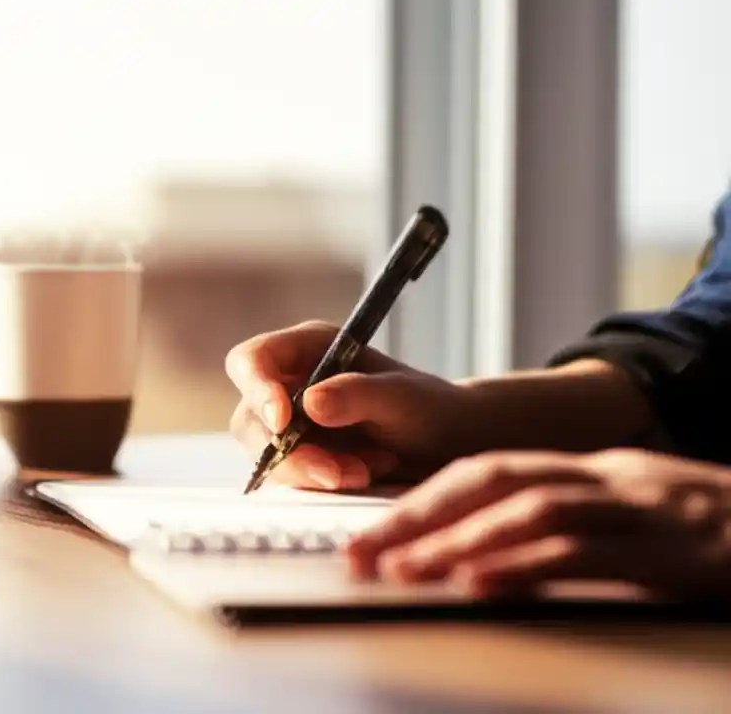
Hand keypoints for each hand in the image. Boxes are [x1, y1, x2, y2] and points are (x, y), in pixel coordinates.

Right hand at [225, 321, 474, 489]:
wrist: (448, 444)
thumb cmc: (430, 408)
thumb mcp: (402, 398)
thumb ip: (358, 395)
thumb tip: (309, 403)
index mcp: (306, 349)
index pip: (252, 361)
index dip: (256, 389)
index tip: (282, 423)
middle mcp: (290, 383)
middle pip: (251, 418)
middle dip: (291, 451)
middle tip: (337, 472)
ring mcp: (291, 423)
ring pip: (267, 454)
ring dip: (311, 471)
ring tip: (366, 471)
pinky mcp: (298, 456)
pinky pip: (289, 476)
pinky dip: (323, 482)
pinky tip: (364, 474)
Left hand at [346, 449, 730, 598]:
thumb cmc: (718, 538)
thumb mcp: (634, 525)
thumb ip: (566, 531)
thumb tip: (486, 561)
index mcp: (591, 473)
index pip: (486, 474)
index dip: (421, 504)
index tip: (369, 540)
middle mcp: (607, 478)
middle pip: (490, 481)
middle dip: (417, 517)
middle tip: (360, 555)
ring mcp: (642, 507)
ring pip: (531, 510)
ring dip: (459, 541)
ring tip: (405, 571)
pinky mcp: (674, 547)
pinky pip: (589, 550)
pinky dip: (528, 564)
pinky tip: (483, 584)